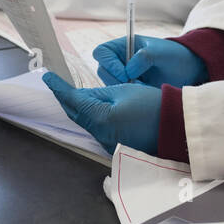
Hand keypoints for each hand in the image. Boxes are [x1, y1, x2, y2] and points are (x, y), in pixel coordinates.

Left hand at [43, 73, 161, 154]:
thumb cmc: (152, 105)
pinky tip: (91, 108)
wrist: (175, 127)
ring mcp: (108, 143)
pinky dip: (91, 117)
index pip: (72, 100)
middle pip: (76, 114)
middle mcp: (101, 135)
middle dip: (66, 98)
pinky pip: (97, 129)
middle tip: (57, 84)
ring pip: (86, 122)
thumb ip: (98, 93)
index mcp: (101, 118)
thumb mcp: (124, 90)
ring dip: (78, 108)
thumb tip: (82, 95)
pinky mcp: (115, 146)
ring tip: (72, 93)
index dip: (58, 87)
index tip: (48, 77)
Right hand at [94, 36, 207, 87]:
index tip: (125, 73)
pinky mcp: (130, 90)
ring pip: (110, 85)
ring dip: (123, 88)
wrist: (188, 72)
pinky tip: (144, 92)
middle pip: (102, 70)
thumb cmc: (175, 56)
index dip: (108, 63)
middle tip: (135, 83)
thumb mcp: (161, 53)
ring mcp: (124, 75)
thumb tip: (129, 71)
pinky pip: (120, 95)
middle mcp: (120, 60)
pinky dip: (129, 96)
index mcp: (124, 46)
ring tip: (143, 86)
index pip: (101, 52)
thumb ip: (144, 57)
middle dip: (116, 79)